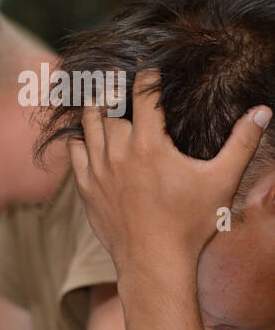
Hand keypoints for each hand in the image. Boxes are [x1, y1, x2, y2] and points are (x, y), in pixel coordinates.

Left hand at [69, 70, 270, 274]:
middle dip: (115, 89)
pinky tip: (81, 132)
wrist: (153, 261)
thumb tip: (262, 111)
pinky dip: (77, 138)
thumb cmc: (190, 223)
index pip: (142, 96)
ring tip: (97, 95)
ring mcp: (97, 171)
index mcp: (150, 145)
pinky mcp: (85, 188)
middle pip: (109, 107)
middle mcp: (118, 153)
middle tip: (117, 76)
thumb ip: (242, 143)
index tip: (149, 68)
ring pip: (87, 126)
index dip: (146, 78)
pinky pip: (74, 153)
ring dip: (93, 108)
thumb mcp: (222, 180)